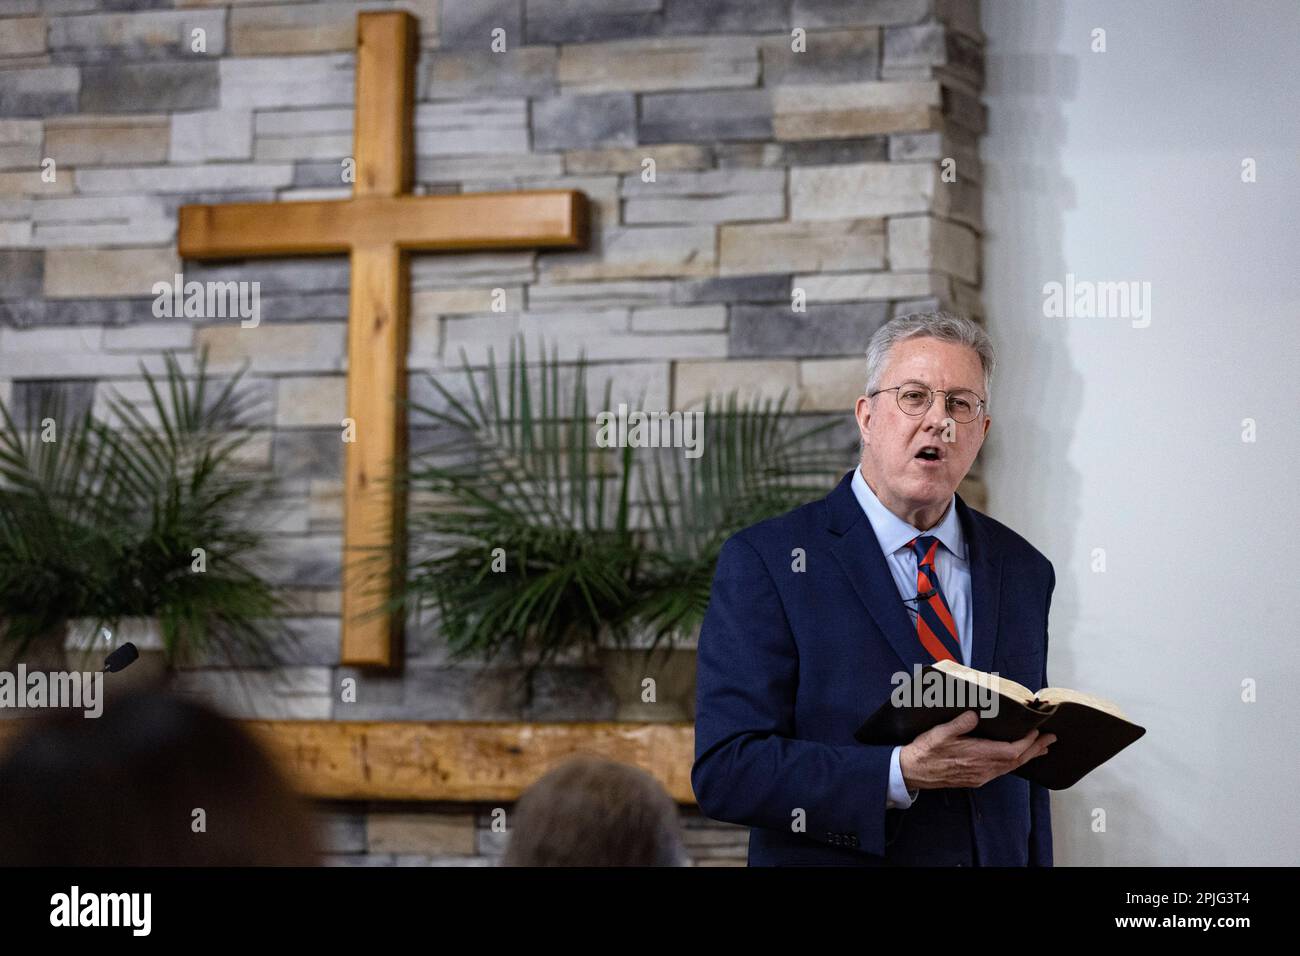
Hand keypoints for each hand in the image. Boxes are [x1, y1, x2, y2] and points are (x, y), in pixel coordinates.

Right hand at [899, 711, 1055, 790]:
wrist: (912, 772)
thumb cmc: (925, 750)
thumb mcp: (939, 733)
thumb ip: (958, 724)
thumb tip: (975, 715)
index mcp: (976, 756)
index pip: (1011, 751)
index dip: (1027, 742)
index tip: (1038, 731)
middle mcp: (982, 770)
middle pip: (1016, 761)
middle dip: (1035, 749)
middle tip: (1051, 740)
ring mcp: (979, 776)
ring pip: (1010, 768)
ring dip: (1027, 757)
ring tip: (1040, 748)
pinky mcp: (975, 779)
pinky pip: (1001, 772)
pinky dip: (1014, 763)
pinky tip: (1016, 758)